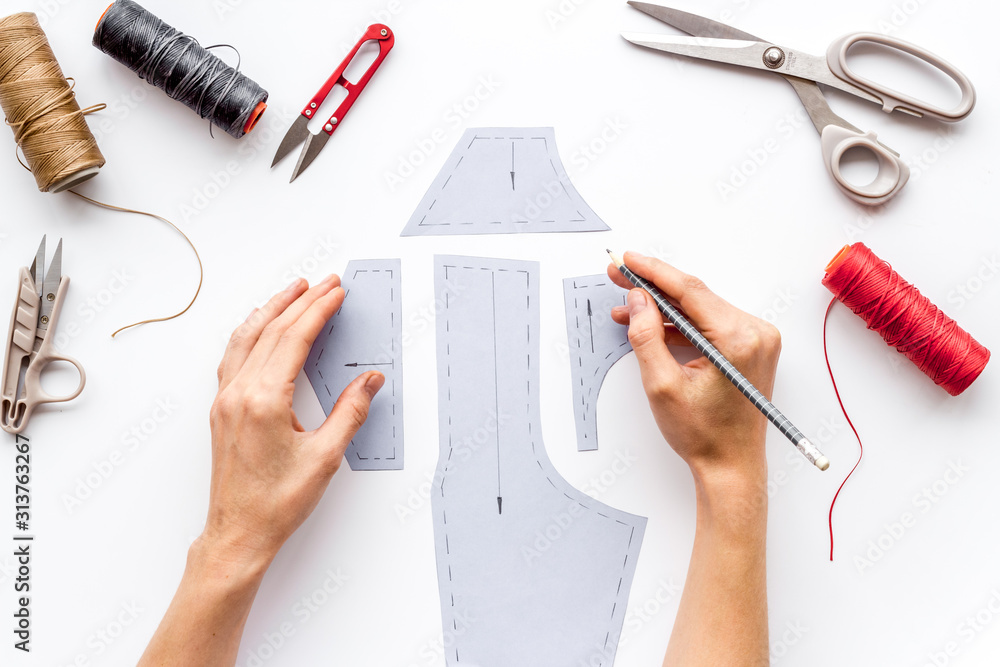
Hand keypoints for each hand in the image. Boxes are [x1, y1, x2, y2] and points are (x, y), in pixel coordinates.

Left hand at [201, 276, 384, 568]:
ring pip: (246, 338)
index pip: (294, 339)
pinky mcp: (221, 410)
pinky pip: (234, 356)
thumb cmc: (276, 503)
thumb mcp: (325, 457)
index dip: (318, 311)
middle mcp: (238, 393)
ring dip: (271, 310)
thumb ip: (349, 412)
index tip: (337, 292)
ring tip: (293, 290)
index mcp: (263, 400)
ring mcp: (225, 400)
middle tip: (325, 282)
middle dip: (300, 301)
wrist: (238, 534)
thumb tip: (369, 380)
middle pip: (270, 330)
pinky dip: (251, 332)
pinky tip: (259, 327)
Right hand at [608, 252, 780, 481]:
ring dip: (664, 309)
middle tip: (620, 278)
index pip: (690, 291)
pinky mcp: (750, 348)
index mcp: (738, 339)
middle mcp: (755, 333)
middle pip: (695, 296)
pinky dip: (682, 324)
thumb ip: (646, 336)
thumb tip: (638, 300)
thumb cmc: (704, 435)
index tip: (628, 261)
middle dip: (654, 289)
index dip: (653, 272)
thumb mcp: (662, 385)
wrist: (731, 466)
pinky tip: (654, 325)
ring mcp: (756, 340)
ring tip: (628, 309)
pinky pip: (710, 324)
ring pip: (700, 309)